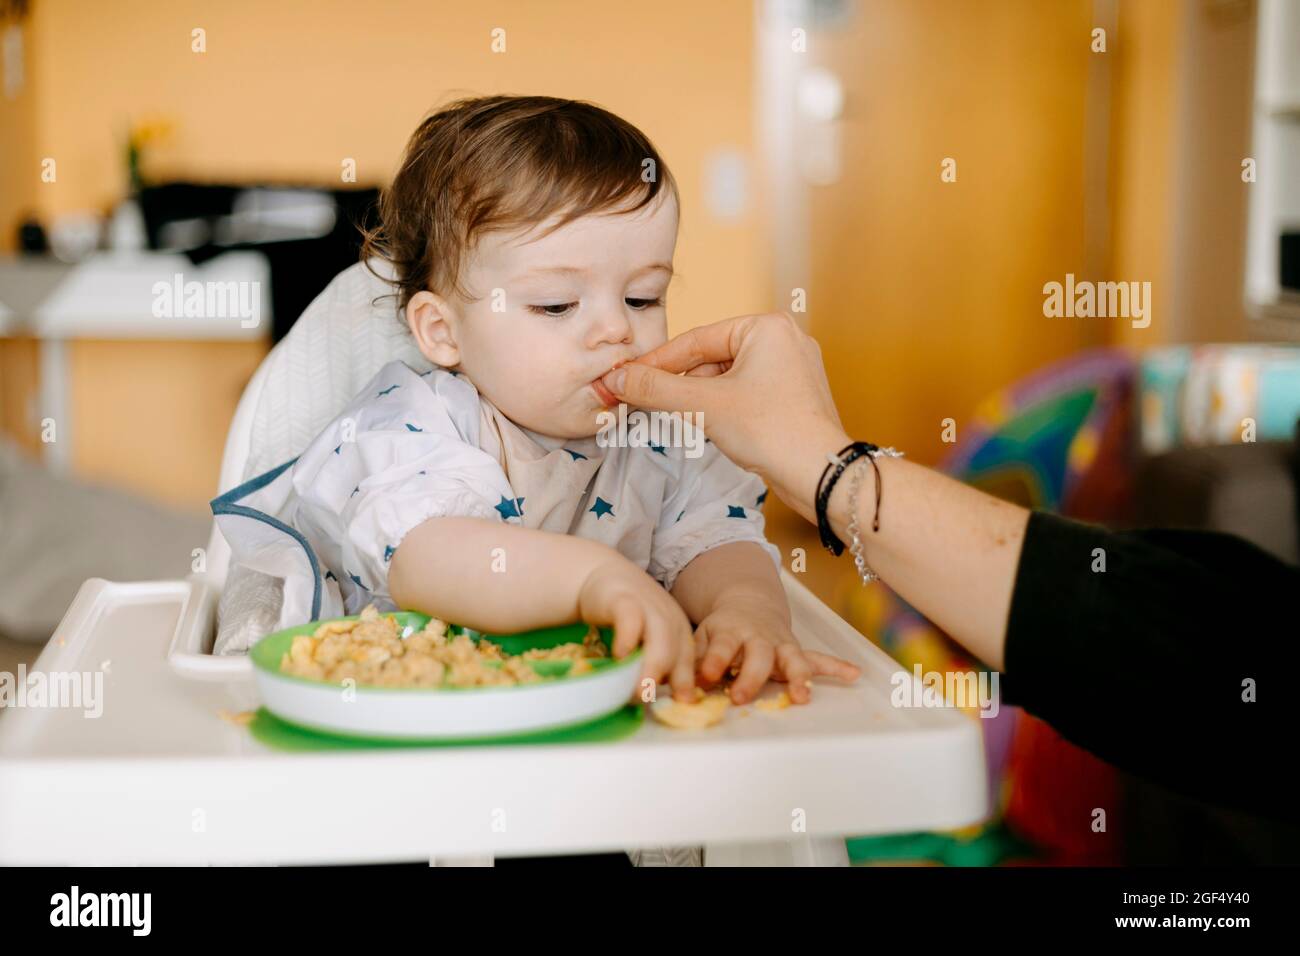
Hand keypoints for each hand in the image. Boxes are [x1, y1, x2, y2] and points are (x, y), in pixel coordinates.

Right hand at [577, 557, 696, 701]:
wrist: (604, 575)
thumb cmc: (626, 616)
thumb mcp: (645, 639)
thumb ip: (651, 664)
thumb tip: (651, 701)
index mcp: (679, 633)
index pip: (689, 662)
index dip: (686, 684)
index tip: (684, 705)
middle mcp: (670, 620)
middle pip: (679, 652)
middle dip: (673, 679)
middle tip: (662, 703)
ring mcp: (649, 608)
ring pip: (659, 639)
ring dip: (651, 666)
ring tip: (639, 691)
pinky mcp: (625, 599)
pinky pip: (631, 620)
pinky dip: (628, 639)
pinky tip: (620, 656)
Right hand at [600, 313, 850, 523]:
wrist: (821, 474)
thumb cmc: (774, 431)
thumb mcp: (704, 406)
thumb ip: (657, 389)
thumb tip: (617, 378)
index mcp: (767, 327)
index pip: (696, 340)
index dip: (657, 362)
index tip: (627, 376)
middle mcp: (784, 340)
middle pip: (711, 359)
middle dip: (680, 385)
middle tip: (646, 402)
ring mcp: (792, 370)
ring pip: (727, 379)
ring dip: (700, 400)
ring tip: (682, 420)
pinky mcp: (793, 397)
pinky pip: (745, 395)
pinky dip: (723, 409)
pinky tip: (712, 428)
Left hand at [694, 599, 860, 704]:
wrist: (746, 604)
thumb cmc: (720, 630)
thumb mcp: (700, 637)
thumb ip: (694, 660)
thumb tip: (680, 687)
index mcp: (730, 632)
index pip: (720, 647)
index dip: (713, 661)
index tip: (705, 678)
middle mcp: (758, 637)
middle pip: (758, 655)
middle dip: (751, 676)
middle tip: (741, 696)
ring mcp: (780, 644)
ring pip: (793, 657)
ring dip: (799, 676)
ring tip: (803, 694)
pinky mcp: (795, 651)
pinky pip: (818, 659)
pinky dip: (836, 666)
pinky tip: (854, 673)